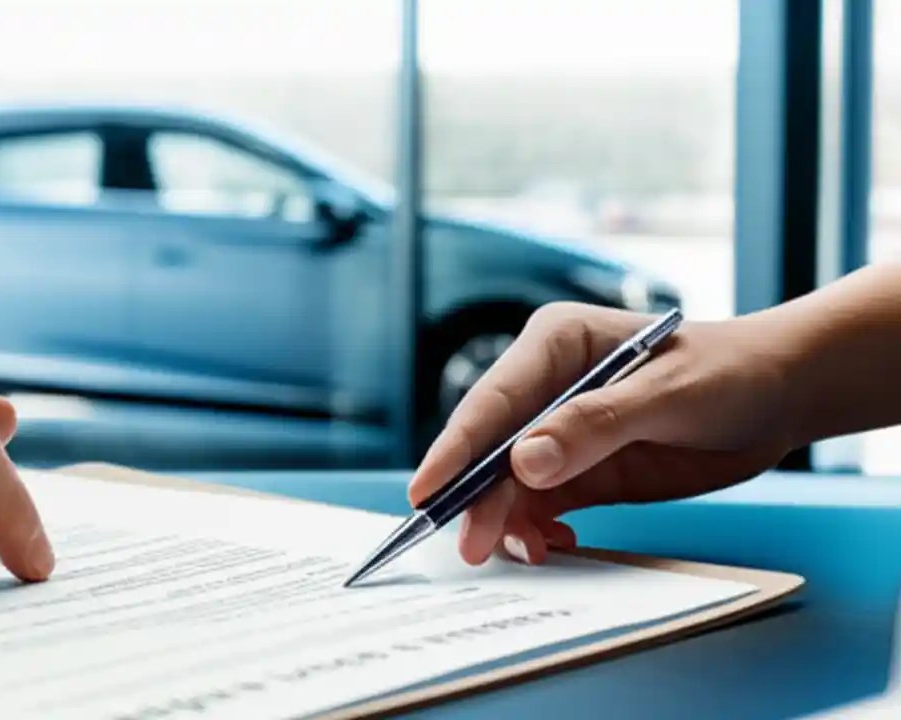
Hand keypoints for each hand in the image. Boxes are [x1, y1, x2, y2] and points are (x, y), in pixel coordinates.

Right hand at [410, 303, 798, 566]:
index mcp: (555, 342)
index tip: (427, 489)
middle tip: (470, 545)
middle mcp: (545, 385)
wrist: (776, 397)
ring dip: (506, 519)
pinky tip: (552, 544)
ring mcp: (558, 430)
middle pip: (491, 447)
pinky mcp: (576, 467)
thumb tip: (524, 463)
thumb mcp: (668, 395)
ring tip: (523, 552)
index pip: (493, 400)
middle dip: (477, 496)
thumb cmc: (727, 373)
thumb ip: (594, 426)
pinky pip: (539, 503)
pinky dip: (537, 528)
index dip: (456, 448)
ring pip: (509, 482)